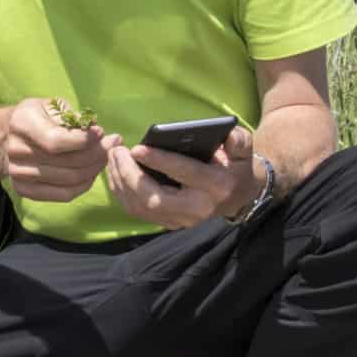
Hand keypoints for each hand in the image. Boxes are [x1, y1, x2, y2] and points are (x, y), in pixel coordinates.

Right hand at [3, 98, 108, 201]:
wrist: (9, 136)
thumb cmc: (38, 116)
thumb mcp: (52, 106)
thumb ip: (73, 118)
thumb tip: (97, 133)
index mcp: (22, 124)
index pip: (56, 141)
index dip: (84, 140)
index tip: (102, 133)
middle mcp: (16, 151)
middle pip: (66, 163)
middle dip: (96, 154)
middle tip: (113, 145)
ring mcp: (19, 174)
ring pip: (68, 180)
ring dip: (94, 169)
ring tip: (105, 157)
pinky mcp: (25, 190)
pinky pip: (63, 194)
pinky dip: (83, 185)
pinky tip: (92, 173)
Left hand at [104, 124, 255, 229]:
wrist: (239, 196)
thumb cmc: (236, 166)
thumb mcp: (243, 150)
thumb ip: (238, 141)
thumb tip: (226, 133)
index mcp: (216, 186)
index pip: (185, 173)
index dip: (159, 161)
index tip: (137, 148)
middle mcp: (197, 208)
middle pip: (154, 198)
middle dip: (130, 175)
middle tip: (117, 151)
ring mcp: (181, 220)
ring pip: (141, 208)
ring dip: (120, 183)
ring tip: (112, 157)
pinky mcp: (168, 223)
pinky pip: (137, 212)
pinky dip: (121, 193)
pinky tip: (114, 173)